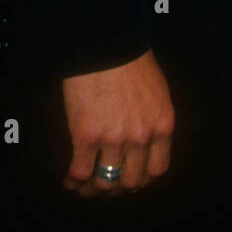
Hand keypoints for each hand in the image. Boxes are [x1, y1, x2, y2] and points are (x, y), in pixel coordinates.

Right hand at [61, 48, 174, 196]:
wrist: (106, 42)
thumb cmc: (130, 59)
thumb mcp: (158, 91)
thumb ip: (155, 118)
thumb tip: (146, 143)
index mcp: (162, 124)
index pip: (157, 169)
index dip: (142, 180)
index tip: (131, 180)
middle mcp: (141, 136)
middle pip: (132, 181)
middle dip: (119, 189)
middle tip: (107, 186)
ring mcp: (113, 138)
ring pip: (105, 182)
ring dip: (94, 189)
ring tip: (85, 187)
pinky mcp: (86, 136)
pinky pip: (80, 172)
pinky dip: (73, 182)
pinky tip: (68, 182)